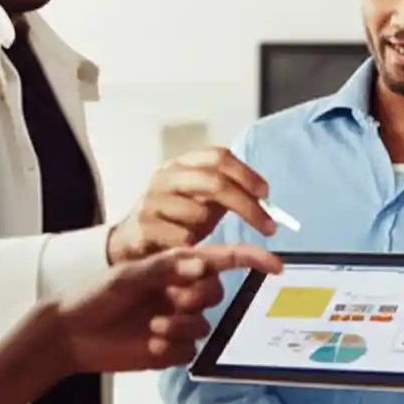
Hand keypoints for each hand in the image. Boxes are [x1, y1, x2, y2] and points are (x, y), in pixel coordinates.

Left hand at [52, 244, 282, 374]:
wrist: (71, 335)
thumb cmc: (94, 296)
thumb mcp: (127, 275)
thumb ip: (165, 268)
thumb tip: (201, 263)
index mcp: (175, 267)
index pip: (221, 260)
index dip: (251, 260)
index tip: (275, 264)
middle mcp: (180, 291)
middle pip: (216, 293)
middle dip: (198, 297)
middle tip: (170, 300)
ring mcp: (177, 321)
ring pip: (205, 324)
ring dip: (182, 325)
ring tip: (153, 327)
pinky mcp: (171, 349)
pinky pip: (191, 350)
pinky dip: (173, 347)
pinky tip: (150, 344)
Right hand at [107, 147, 275, 263]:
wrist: (133, 240)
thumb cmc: (177, 218)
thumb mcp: (202, 199)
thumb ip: (229, 192)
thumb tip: (265, 198)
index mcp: (183, 163)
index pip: (219, 157)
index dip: (246, 174)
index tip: (266, 194)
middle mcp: (166, 176)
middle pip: (214, 182)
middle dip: (246, 205)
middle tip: (269, 227)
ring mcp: (152, 199)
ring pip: (199, 213)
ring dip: (210, 229)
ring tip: (204, 236)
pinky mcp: (144, 226)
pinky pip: (183, 238)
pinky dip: (193, 245)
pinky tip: (189, 247)